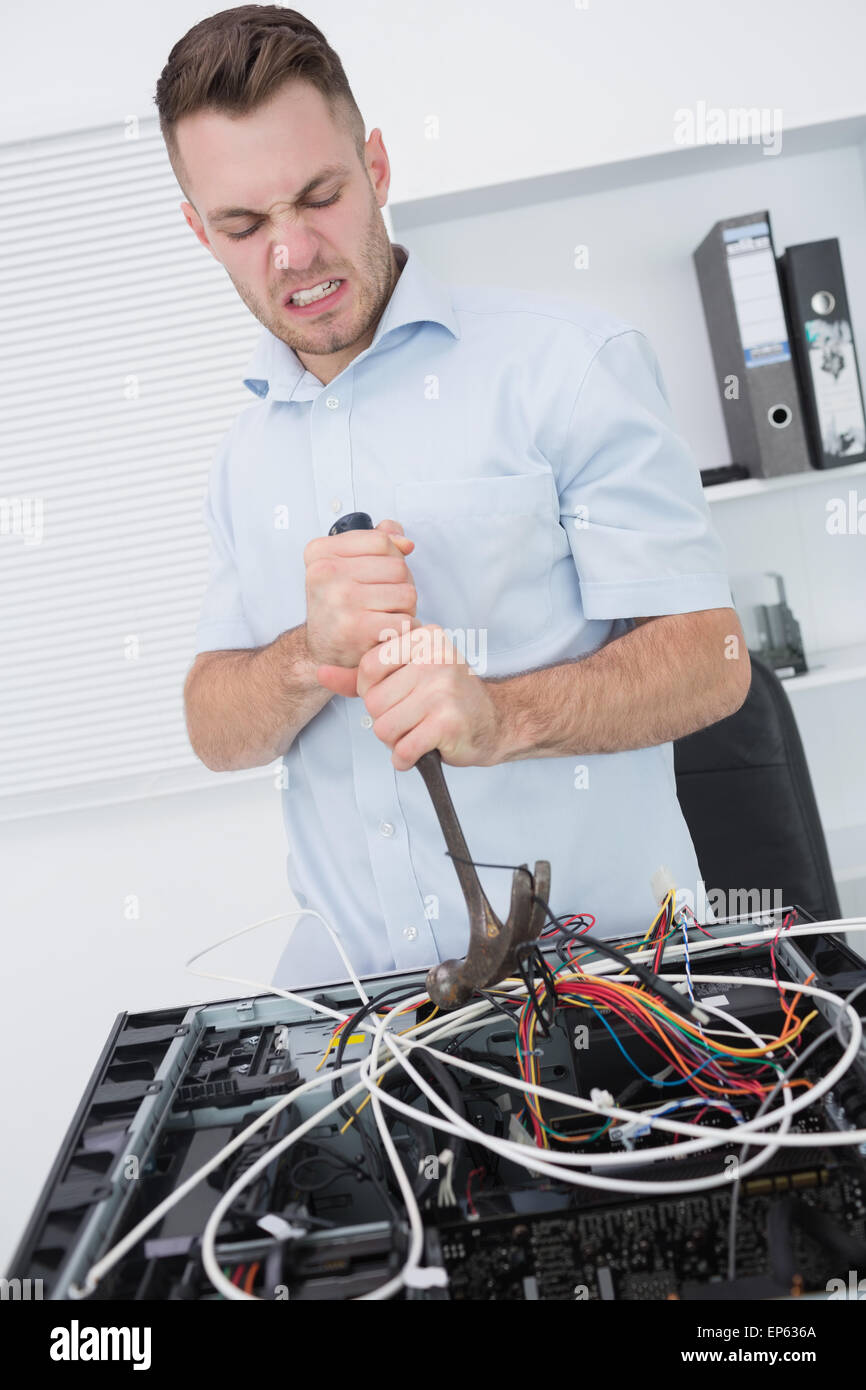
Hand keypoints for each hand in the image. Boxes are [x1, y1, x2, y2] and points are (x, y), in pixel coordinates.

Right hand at [304, 519, 416, 668]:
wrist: (321, 652)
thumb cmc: (338, 607)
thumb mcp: (346, 566)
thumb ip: (376, 543)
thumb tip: (405, 542)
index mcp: (320, 552)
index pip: (381, 540)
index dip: (391, 558)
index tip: (376, 577)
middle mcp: (325, 572)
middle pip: (398, 566)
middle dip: (400, 586)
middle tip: (382, 603)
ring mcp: (340, 599)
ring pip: (407, 592)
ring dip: (405, 609)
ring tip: (385, 617)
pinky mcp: (356, 627)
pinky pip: (405, 620)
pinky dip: (404, 630)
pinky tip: (387, 634)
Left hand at [317, 623, 503, 769]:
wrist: (493, 723)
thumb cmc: (444, 698)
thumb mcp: (405, 675)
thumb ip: (361, 675)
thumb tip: (320, 672)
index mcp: (424, 637)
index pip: (367, 667)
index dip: (373, 691)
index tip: (398, 695)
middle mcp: (436, 657)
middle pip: (373, 702)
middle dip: (387, 719)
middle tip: (414, 717)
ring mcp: (443, 689)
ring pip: (384, 728)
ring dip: (397, 740)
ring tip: (420, 731)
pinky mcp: (447, 722)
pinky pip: (402, 750)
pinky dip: (407, 758)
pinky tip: (425, 748)